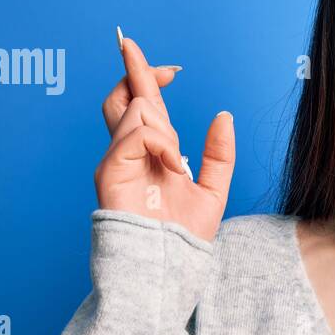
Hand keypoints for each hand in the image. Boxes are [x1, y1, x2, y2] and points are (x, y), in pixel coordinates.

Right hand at [94, 34, 235, 241]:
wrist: (169, 268)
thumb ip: (219, 154)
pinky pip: (135, 135)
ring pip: (135, 110)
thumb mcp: (214, 189)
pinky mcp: (110, 172)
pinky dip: (159, 143)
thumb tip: (224, 116)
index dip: (148, 78)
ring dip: (165, 127)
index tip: (172, 68)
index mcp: (154, 154)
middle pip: (122, 98)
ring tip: (177, 162)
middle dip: (137, 70)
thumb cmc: (184, 239)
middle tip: (164, 66)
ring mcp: (118, 162)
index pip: (144, 105)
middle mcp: (131, 154)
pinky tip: (173, 166)